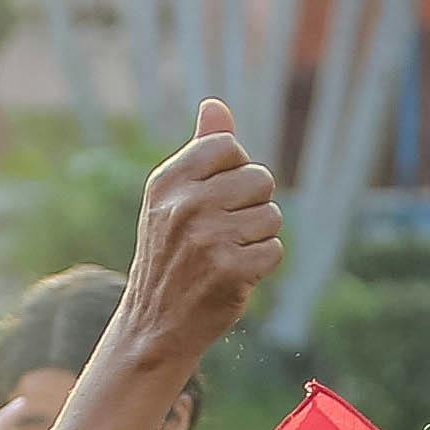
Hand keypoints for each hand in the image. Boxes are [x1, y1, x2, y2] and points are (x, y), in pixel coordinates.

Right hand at [121, 103, 284, 368]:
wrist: (154, 325)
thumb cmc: (171, 254)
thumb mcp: (172, 199)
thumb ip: (199, 150)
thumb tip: (215, 105)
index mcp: (168, 181)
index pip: (228, 146)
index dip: (234, 170)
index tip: (217, 197)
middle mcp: (185, 205)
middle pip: (260, 178)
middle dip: (252, 205)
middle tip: (224, 232)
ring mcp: (207, 238)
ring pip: (272, 216)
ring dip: (258, 238)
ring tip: (226, 255)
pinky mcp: (230, 271)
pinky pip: (275, 250)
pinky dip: (261, 266)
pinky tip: (234, 276)